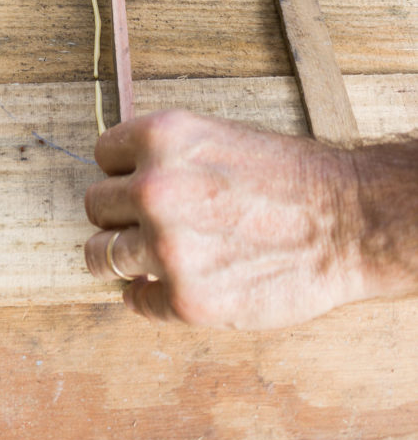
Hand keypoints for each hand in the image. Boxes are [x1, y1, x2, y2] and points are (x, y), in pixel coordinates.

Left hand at [84, 111, 366, 328]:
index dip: (122, 172)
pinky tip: (181, 283)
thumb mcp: (214, 138)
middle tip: (150, 225)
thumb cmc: (286, 179)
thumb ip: (162, 157)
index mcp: (162, 138)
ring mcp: (166, 247)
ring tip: (151, 258)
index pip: (103, 155)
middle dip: (119, 216)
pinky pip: (135, 301)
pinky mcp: (184, 300)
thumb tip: (119, 182)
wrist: (344, 222)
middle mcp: (154, 188)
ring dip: (121, 259)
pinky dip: (151, 297)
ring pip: (99, 256)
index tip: (137, 186)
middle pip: (95, 206)